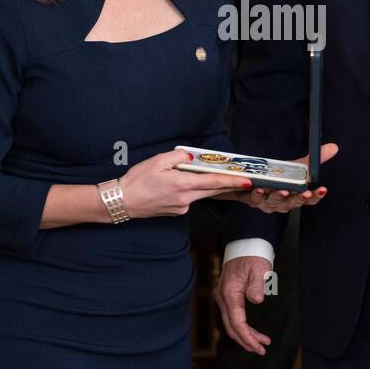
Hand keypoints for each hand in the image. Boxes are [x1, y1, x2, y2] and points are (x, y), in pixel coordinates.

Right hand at [117, 149, 253, 218]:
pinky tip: (177, 185)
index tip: (246, 181)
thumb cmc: (137, 181)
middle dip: (226, 184)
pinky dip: (189, 191)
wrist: (122, 202)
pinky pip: (189, 199)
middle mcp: (185, 199)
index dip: (231, 181)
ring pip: (199, 194)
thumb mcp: (157, 161)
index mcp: (182, 185)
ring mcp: (181, 208)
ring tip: (200, 175)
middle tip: (242, 178)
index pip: (213, 182)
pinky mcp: (176, 212)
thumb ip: (178, 156)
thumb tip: (191, 156)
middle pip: (210, 190)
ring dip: (204, 185)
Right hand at [215, 255, 273, 354]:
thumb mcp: (259, 269)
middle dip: (246, 341)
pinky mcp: (227, 297)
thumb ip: (257, 285)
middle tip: (261, 350)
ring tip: (261, 343)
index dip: (248, 337)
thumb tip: (256, 300)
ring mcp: (223, 298)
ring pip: (232, 324)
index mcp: (229, 293)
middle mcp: (222, 297)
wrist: (246, 246)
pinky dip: (242, 327)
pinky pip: (233, 317)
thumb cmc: (253, 257)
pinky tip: (253, 332)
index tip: (259, 346)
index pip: (237, 322)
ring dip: (245, 336)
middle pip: (231, 327)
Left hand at [217, 142, 339, 213]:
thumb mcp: (297, 166)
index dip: (315, 196)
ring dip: (278, 196)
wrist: (254, 178)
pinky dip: (256, 193)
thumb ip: (314, 159)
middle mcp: (282, 203)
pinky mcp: (253, 199)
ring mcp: (267, 203)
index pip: (308, 200)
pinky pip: (254, 199)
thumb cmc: (278, 176)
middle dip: (299, 198)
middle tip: (305, 193)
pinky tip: (258, 187)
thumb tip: (334, 147)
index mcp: (294, 196)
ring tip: (282, 190)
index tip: (322, 189)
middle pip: (292, 203)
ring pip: (274, 202)